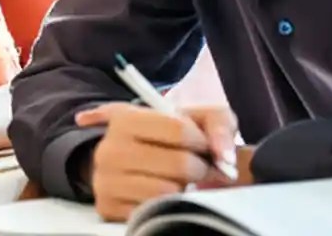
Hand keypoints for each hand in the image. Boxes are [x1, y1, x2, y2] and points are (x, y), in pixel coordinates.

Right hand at [76, 103, 239, 221]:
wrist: (130, 160)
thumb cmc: (168, 138)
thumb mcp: (194, 118)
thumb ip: (218, 125)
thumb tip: (226, 158)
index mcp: (124, 118)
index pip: (179, 130)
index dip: (201, 141)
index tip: (201, 145)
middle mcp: (108, 149)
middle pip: (180, 164)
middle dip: (198, 168)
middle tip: (195, 167)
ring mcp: (105, 180)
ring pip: (168, 192)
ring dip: (182, 188)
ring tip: (177, 179)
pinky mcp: (108, 208)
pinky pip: (154, 213)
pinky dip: (165, 206)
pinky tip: (162, 194)